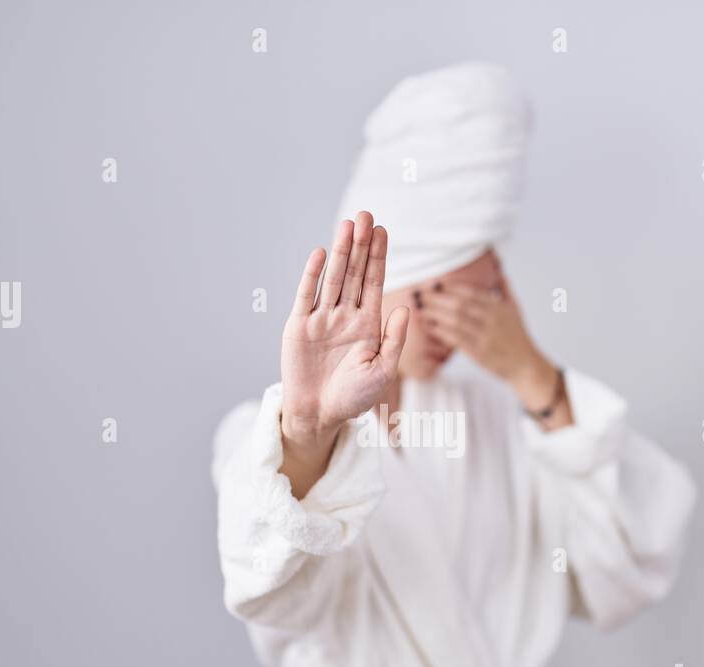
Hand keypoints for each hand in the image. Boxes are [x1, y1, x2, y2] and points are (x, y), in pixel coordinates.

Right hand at [281, 211, 409, 438]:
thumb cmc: (354, 398)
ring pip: (334, 278)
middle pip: (355, 273)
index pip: (374, 283)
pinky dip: (314, 275)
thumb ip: (394, 340)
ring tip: (348, 225)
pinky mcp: (299, 325)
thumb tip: (404, 308)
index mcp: (368, 324)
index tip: (383, 231)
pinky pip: (307, 295)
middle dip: (361, 245)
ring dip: (341, 252)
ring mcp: (322, 318)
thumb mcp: (383, 371)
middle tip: (366, 215)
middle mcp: (345, 315)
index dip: (379, 257)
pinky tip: (322, 254)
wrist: (320, 414)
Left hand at [421, 268, 568, 425]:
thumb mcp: (515, 308)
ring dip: (436, 314)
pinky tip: (431, 327)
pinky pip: (456, 340)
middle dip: (438, 298)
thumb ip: (504, 288)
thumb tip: (498, 269)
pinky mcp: (479, 353)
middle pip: (459, 305)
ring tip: (422, 309)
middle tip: (422, 294)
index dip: (451, 287)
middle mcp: (491, 320)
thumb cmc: (517, 335)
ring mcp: (485, 337)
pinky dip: (442, 332)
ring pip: (456, 321)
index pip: (471, 292)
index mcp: (498, 307)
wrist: (524, 364)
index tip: (437, 283)